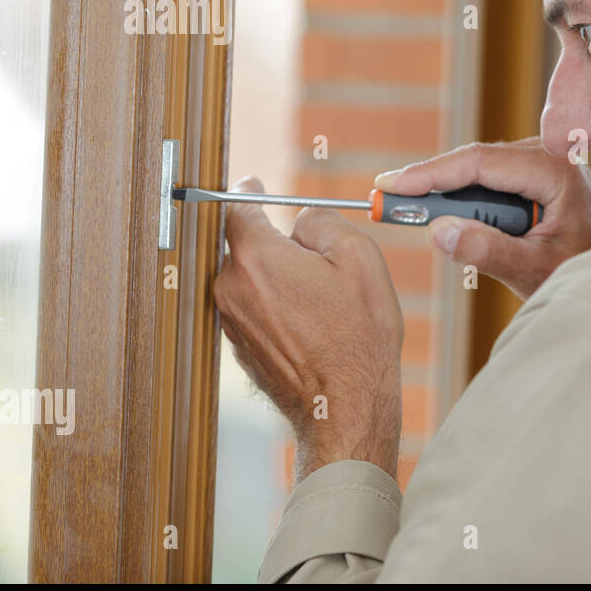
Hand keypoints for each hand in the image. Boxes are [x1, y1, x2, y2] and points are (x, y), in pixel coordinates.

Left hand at [213, 177, 402, 483]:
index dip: (248, 192)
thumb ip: (322, 221)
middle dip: (275, 244)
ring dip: (277, 278)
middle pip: (244, 246)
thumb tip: (301, 220)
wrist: (345, 405)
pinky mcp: (241, 349)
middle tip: (316, 257)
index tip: (254, 185)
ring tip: (322, 299)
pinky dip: (276, 308)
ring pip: (250, 280)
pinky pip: (254, 311)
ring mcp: (232, 322)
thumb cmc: (357, 334)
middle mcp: (232, 288)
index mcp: (256, 258)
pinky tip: (312, 324)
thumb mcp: (359, 257)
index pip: (237, 207)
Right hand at [375, 138, 590, 299]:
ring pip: (481, 169)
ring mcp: (545, 163)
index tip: (389, 186)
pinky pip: (493, 179)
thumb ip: (488, 251)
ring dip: (447, 191)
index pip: (478, 162)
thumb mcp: (535, 270)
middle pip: (475, 161)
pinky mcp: (539, 176)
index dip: (429, 174)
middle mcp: (550, 156)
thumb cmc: (589, 273)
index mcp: (554, 170)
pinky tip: (443, 214)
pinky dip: (466, 196)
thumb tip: (436, 233)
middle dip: (431, 182)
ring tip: (405, 208)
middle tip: (385, 200)